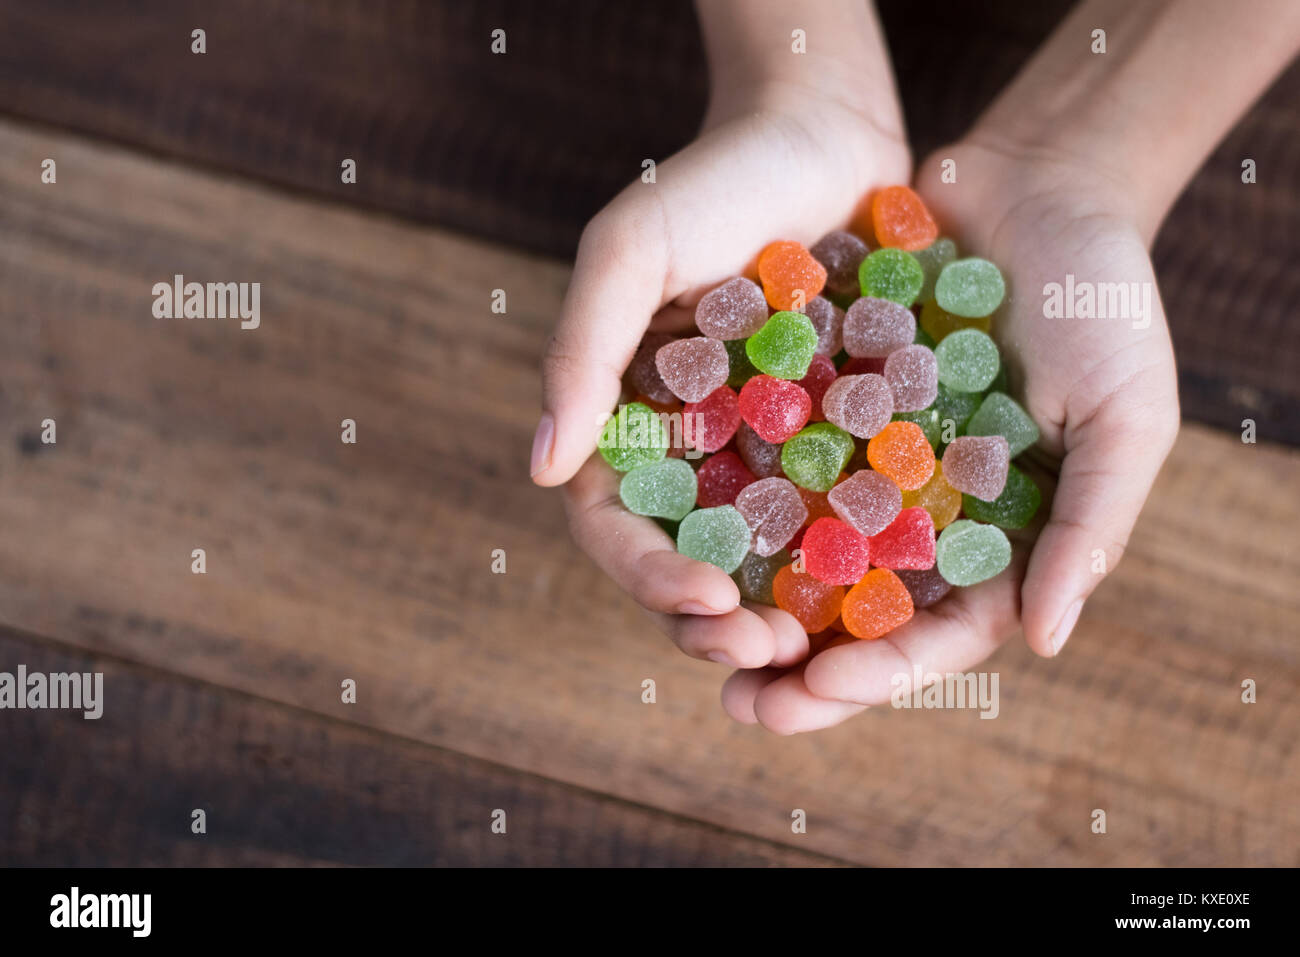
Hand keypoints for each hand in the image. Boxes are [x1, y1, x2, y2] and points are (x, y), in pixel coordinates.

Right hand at [533, 82, 910, 671]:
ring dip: (784, 615)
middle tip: (767, 649)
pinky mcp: (838, 441)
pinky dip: (857, 563)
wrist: (824, 132)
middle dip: (714, 621)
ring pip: (763, 563)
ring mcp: (766, 454)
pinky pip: (841, 515)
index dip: (646, 575)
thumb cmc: (712, 180)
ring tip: (822, 649)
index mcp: (627, 421)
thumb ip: (579, 351)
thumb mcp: (629, 250)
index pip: (614, 524)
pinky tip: (893, 592)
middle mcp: (692, 452)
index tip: (702, 598)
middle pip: (685, 562)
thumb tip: (542, 470)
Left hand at [723, 139, 1179, 731]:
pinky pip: (765, 457)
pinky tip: (677, 518)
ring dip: (746, 597)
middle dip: (794, 665)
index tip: (817, 687)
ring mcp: (858, 460)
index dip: (879, 672)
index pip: (934, 635)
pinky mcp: (814, 402)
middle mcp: (914, 514)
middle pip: (850, 616)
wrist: (1039, 182)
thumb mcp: (1125, 413)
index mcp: (992, 538)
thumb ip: (1089, 525)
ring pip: (792, 552)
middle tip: (736, 699)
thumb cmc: (1106, 301)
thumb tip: (1048, 643)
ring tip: (692, 628)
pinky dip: (728, 493)